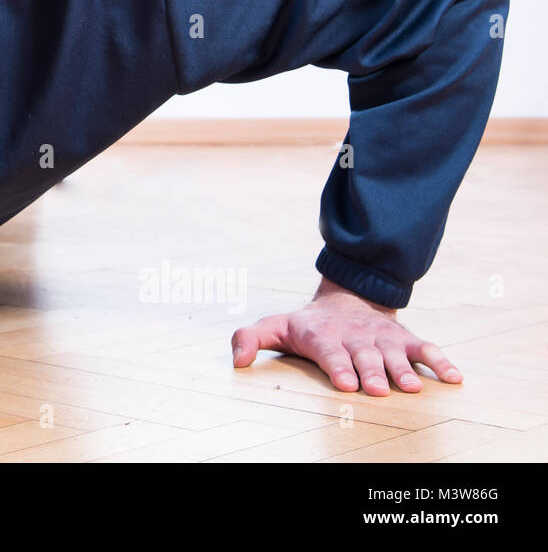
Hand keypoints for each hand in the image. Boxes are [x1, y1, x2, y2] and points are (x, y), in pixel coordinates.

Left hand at [230, 276, 463, 394]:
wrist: (346, 301)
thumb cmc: (307, 326)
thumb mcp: (274, 327)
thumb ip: (248, 339)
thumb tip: (236, 361)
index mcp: (323, 337)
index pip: (330, 353)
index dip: (338, 366)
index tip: (346, 383)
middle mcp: (355, 338)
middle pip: (364, 357)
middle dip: (370, 372)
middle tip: (376, 389)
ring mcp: (381, 339)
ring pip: (395, 355)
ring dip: (404, 370)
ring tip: (411, 388)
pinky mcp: (404, 340)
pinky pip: (426, 349)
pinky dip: (441, 362)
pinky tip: (455, 378)